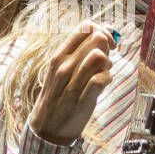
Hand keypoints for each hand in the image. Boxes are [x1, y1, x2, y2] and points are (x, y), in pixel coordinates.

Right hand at [28, 23, 114, 145]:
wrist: (46, 126)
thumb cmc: (58, 95)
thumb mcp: (63, 69)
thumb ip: (81, 52)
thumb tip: (104, 34)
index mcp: (59, 55)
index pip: (85, 28)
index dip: (102, 31)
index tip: (107, 44)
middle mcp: (64, 66)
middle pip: (96, 39)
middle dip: (107, 48)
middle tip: (104, 62)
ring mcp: (72, 82)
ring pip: (99, 56)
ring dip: (108, 64)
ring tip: (103, 73)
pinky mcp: (82, 99)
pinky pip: (101, 79)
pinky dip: (107, 79)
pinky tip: (103, 86)